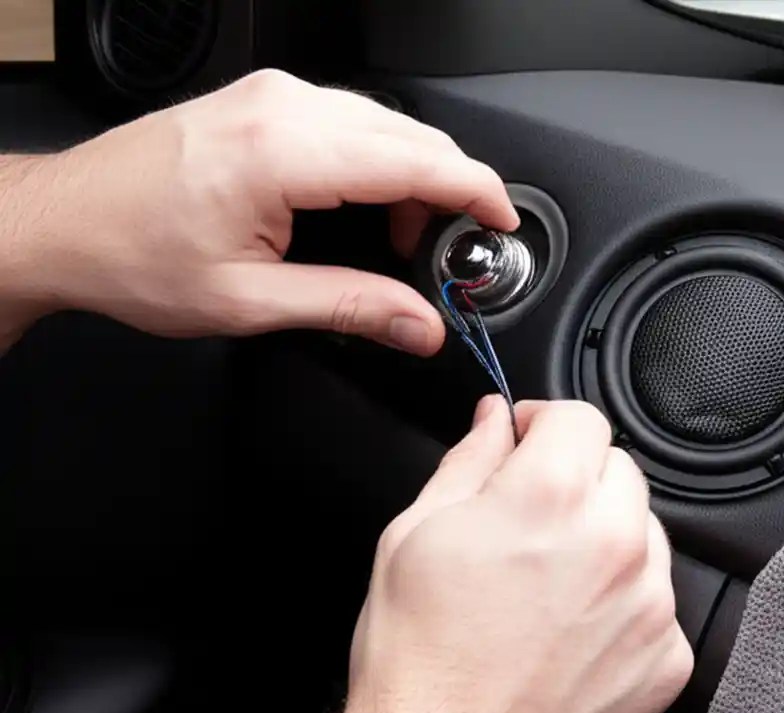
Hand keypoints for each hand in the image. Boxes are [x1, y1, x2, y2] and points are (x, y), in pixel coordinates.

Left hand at [0, 68, 517, 353]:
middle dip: (444, 193)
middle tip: (441, 255)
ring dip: (410, 178)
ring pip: (385, 125)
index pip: (416, 158)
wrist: (60, 223)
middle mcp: (281, 107)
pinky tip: (362, 205)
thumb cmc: (129, 255)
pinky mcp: (263, 100)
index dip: (475, 191)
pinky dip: (376, 161)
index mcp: (282, 152)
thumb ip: (349, 308)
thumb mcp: (248, 302)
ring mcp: (271, 95)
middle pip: (411, 136)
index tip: (503, 223)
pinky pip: (350, 120)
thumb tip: (420, 325)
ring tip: (395, 240)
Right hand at [345, 398, 692, 712]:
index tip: (526, 443)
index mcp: (552, 495)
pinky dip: (623, 603)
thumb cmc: (420, 656)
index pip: (581, 416)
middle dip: (576, 479)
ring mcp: (649, 602)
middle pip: (619, 469)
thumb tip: (493, 419)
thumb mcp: (414, 533)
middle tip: (528, 520)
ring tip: (546, 583)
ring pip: (644, 532)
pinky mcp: (667, 654)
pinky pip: (657, 599)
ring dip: (605, 539)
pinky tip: (570, 627)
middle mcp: (614, 541)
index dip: (544, 425)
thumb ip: (469, 460)